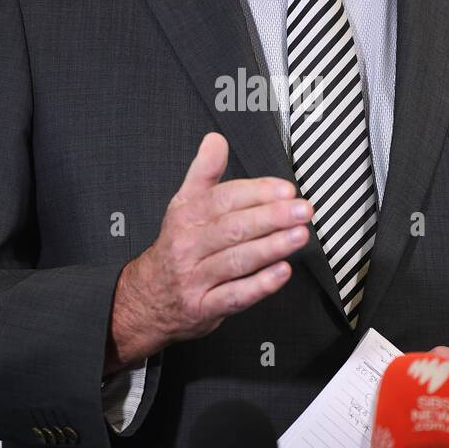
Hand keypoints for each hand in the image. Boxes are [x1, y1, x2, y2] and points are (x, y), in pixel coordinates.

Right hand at [106, 132, 311, 368]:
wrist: (148, 298)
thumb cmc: (175, 249)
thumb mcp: (182, 204)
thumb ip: (203, 172)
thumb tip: (215, 140)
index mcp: (187, 217)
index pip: (224, 199)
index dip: (257, 193)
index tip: (285, 190)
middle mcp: (190, 245)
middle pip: (233, 228)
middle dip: (271, 217)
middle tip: (301, 210)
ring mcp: (196, 278)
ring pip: (237, 260)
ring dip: (271, 247)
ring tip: (299, 235)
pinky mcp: (205, 307)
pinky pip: (235, 296)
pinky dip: (260, 284)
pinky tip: (282, 272)